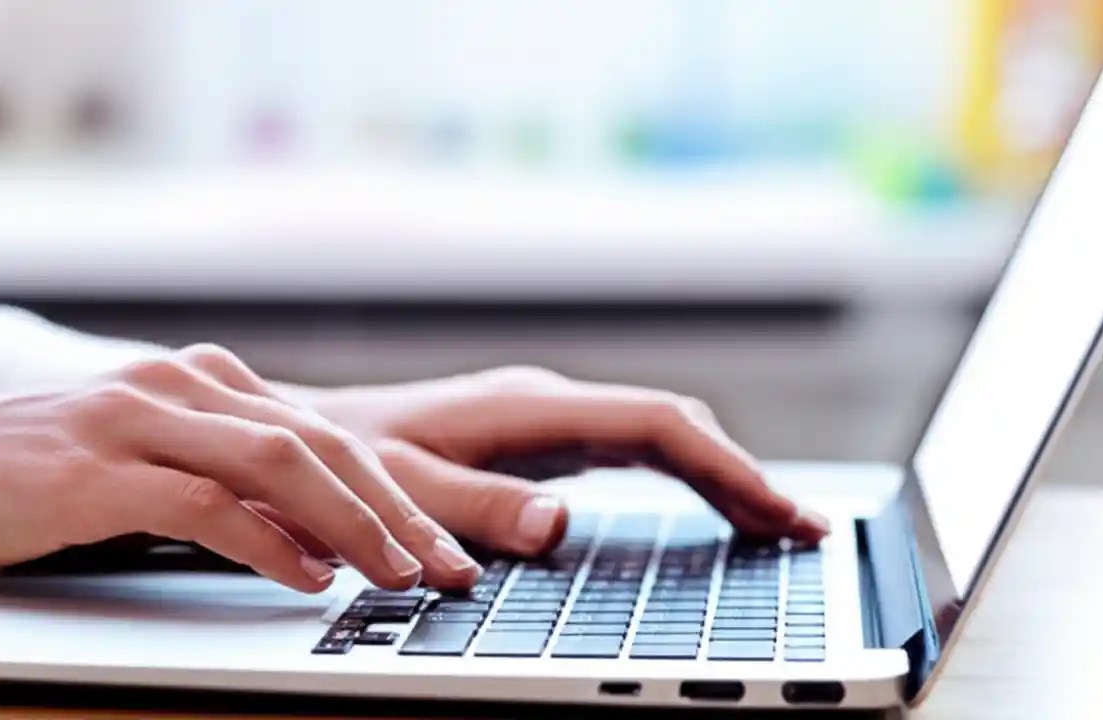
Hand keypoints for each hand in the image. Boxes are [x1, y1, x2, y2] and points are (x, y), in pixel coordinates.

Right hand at [0, 345, 482, 592]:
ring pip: (279, 462)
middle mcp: (183, 383)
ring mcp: (139, 416)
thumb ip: (235, 488)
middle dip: (393, 509)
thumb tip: (322, 542)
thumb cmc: (48, 474)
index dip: (393, 492)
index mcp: (207, 379)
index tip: (441, 543)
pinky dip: (267, 542)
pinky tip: (305, 577)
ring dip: (350, 522)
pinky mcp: (96, 466)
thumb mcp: (156, 466)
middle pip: (321, 443)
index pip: (326, 434)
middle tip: (443, 565)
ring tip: (394, 572)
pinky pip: (204, 503)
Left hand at [298, 366, 830, 556]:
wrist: (297, 435)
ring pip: (661, 434)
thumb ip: (472, 506)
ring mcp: (546, 416)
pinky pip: (634, 449)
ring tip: (777, 522)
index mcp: (528, 408)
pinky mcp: (539, 436)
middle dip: (744, 474)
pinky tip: (704, 504)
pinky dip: (684, 474)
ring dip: (721, 473)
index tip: (783, 513)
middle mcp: (548, 403)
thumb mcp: (397, 489)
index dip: (728, 469)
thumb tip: (559, 523)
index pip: (657, 428)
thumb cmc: (341, 466)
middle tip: (805, 529)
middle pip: (675, 426)